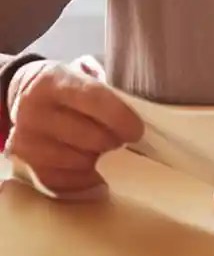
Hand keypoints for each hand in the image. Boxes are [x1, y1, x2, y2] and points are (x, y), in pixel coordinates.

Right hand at [5, 56, 142, 197]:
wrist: (24, 96)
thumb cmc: (69, 86)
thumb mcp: (86, 75)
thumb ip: (110, 91)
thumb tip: (147, 116)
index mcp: (52, 81)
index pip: (94, 99)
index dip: (121, 118)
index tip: (137, 131)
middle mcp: (34, 110)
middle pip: (89, 136)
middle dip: (114, 141)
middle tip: (122, 140)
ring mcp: (26, 139)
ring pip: (79, 161)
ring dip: (99, 160)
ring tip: (104, 149)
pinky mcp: (26, 163)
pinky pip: (64, 181)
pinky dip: (85, 177)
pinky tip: (93, 167)